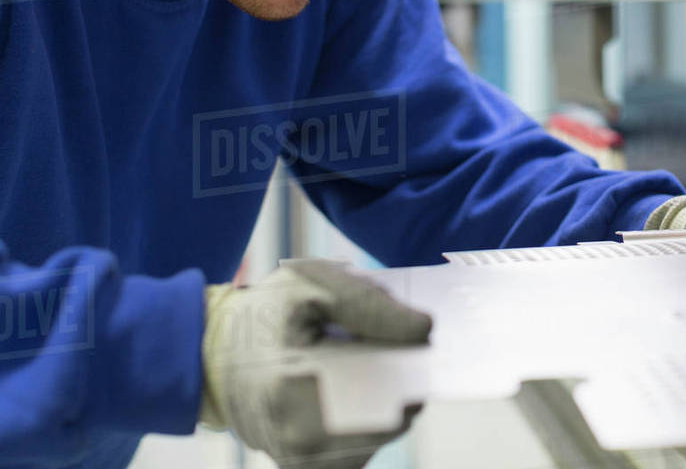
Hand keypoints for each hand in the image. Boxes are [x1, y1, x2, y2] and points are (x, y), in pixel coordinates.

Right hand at [199, 259, 430, 468]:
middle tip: (384, 345)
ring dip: (388, 397)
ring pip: (385, 431)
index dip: (411, 358)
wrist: (213, 355)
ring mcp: (304, 460)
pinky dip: (371, 416)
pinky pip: (366, 444)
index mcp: (294, 386)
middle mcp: (299, 436)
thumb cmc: (267, 314)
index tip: (412, 333)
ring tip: (357, 364)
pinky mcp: (308, 468)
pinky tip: (350, 389)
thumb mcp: (312, 284)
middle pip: (394, 414)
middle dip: (401, 376)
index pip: (387, 387)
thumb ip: (370, 303)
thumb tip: (424, 330)